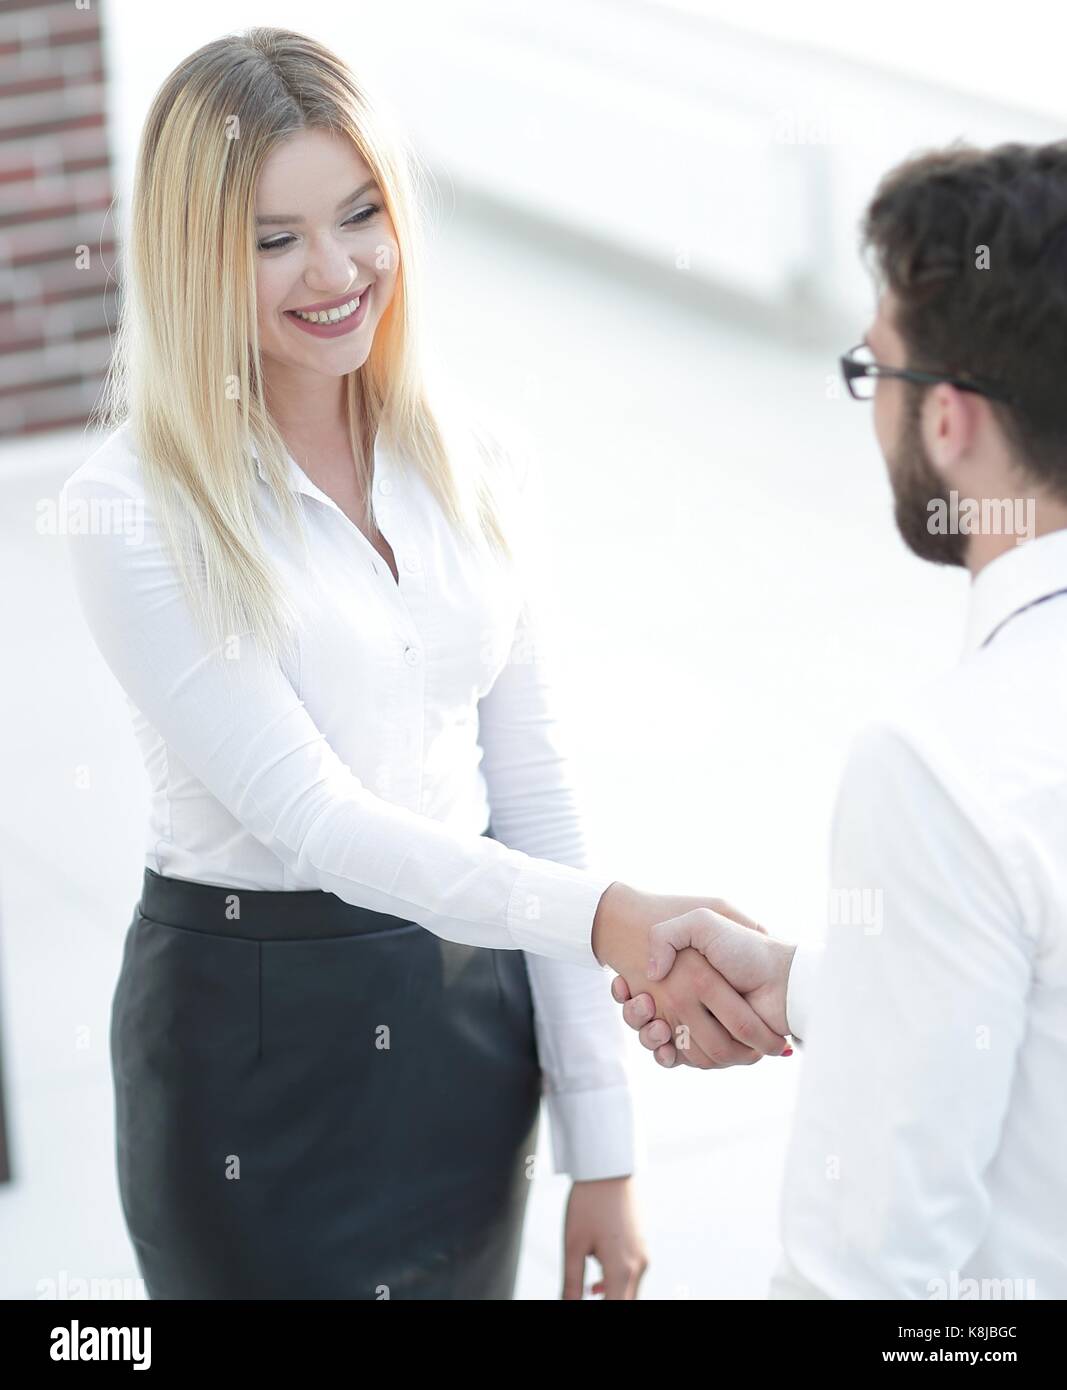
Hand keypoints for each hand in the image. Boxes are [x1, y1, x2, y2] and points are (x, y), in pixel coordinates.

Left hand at [562, 1176, 647, 1299]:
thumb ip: (571, 1283)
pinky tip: (597, 1273)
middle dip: (607, 1300)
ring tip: (589, 1285)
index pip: (615, 1307)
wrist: (609, 1166)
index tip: (585, 1296)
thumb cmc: (588, 1203)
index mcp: (622, 1270)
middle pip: (626, 1301)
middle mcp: (639, 1266)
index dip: (600, 1310)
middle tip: (587, 1290)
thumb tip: (565, 1304)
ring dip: (611, 1293)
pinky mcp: (642, 1244)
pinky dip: (617, 1280)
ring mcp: (644, 1254)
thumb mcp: (573, 1245)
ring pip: (629, 1289)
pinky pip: (632, 1273)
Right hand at [610, 907, 796, 1068]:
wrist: (780, 979)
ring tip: (653, 1018)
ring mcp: (696, 1026)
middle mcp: (686, 1002)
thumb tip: (650, 974)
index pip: (639, 990)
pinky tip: (662, 1039)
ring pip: (654, 1040)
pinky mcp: (708, 1049)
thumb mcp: (702, 922)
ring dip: (645, 1032)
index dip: (625, 993)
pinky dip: (664, 1054)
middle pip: (643, 1018)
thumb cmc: (744, 949)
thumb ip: (667, 935)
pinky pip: (676, 1059)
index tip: (623, 985)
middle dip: (635, 1014)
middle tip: (643, 1004)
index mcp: (681, 976)